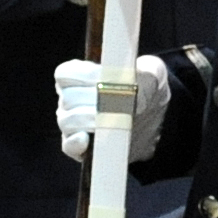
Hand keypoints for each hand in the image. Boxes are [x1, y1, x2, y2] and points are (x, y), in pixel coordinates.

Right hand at [52, 53, 171, 163]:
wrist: (152, 119)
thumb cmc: (146, 90)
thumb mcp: (152, 73)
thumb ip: (146, 69)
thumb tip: (134, 83)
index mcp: (79, 77)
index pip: (65, 74)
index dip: (82, 75)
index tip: (102, 79)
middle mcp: (69, 100)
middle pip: (67, 98)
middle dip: (90, 100)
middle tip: (112, 102)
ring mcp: (70, 124)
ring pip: (67, 121)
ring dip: (89, 119)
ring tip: (110, 120)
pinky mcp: (78, 147)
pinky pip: (68, 146)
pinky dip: (75, 143)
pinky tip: (87, 139)